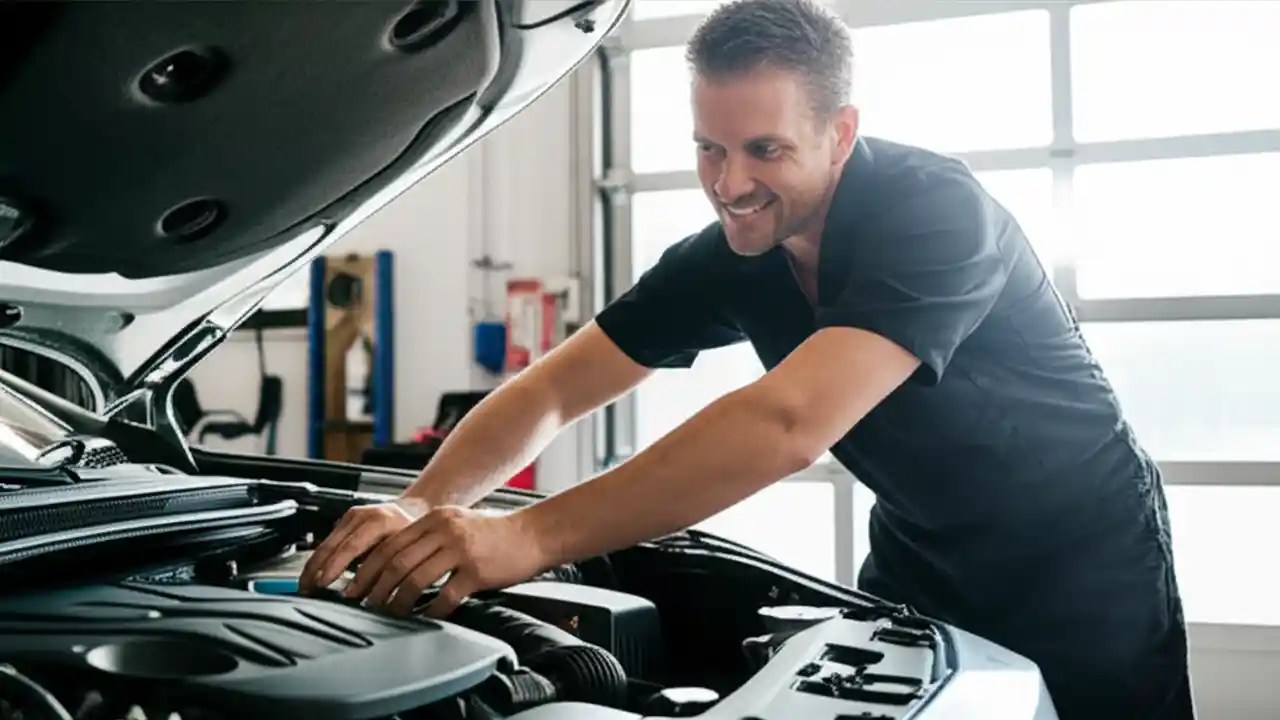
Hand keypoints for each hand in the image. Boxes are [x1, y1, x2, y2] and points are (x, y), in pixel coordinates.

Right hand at [299, 498, 424, 593]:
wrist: (412, 510)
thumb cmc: (411, 533)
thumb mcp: (405, 550)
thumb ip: (386, 568)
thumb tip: (367, 593)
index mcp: (380, 521)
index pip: (351, 546)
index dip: (335, 566)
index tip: (323, 583)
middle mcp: (362, 515)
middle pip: (332, 544)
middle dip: (316, 569)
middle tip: (306, 589)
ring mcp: (351, 515)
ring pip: (325, 543)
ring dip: (313, 566)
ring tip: (304, 586)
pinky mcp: (344, 519)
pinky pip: (327, 541)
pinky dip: (319, 559)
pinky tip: (313, 575)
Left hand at [342, 506, 546, 617]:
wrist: (532, 534)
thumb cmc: (494, 533)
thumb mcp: (457, 523)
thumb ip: (428, 537)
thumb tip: (395, 561)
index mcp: (435, 519)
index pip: (390, 543)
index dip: (368, 567)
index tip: (356, 585)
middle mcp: (444, 531)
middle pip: (397, 561)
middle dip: (375, 587)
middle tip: (365, 604)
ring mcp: (460, 550)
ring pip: (416, 579)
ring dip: (398, 601)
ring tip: (391, 614)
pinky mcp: (476, 571)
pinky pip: (445, 595)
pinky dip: (431, 610)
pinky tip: (426, 616)